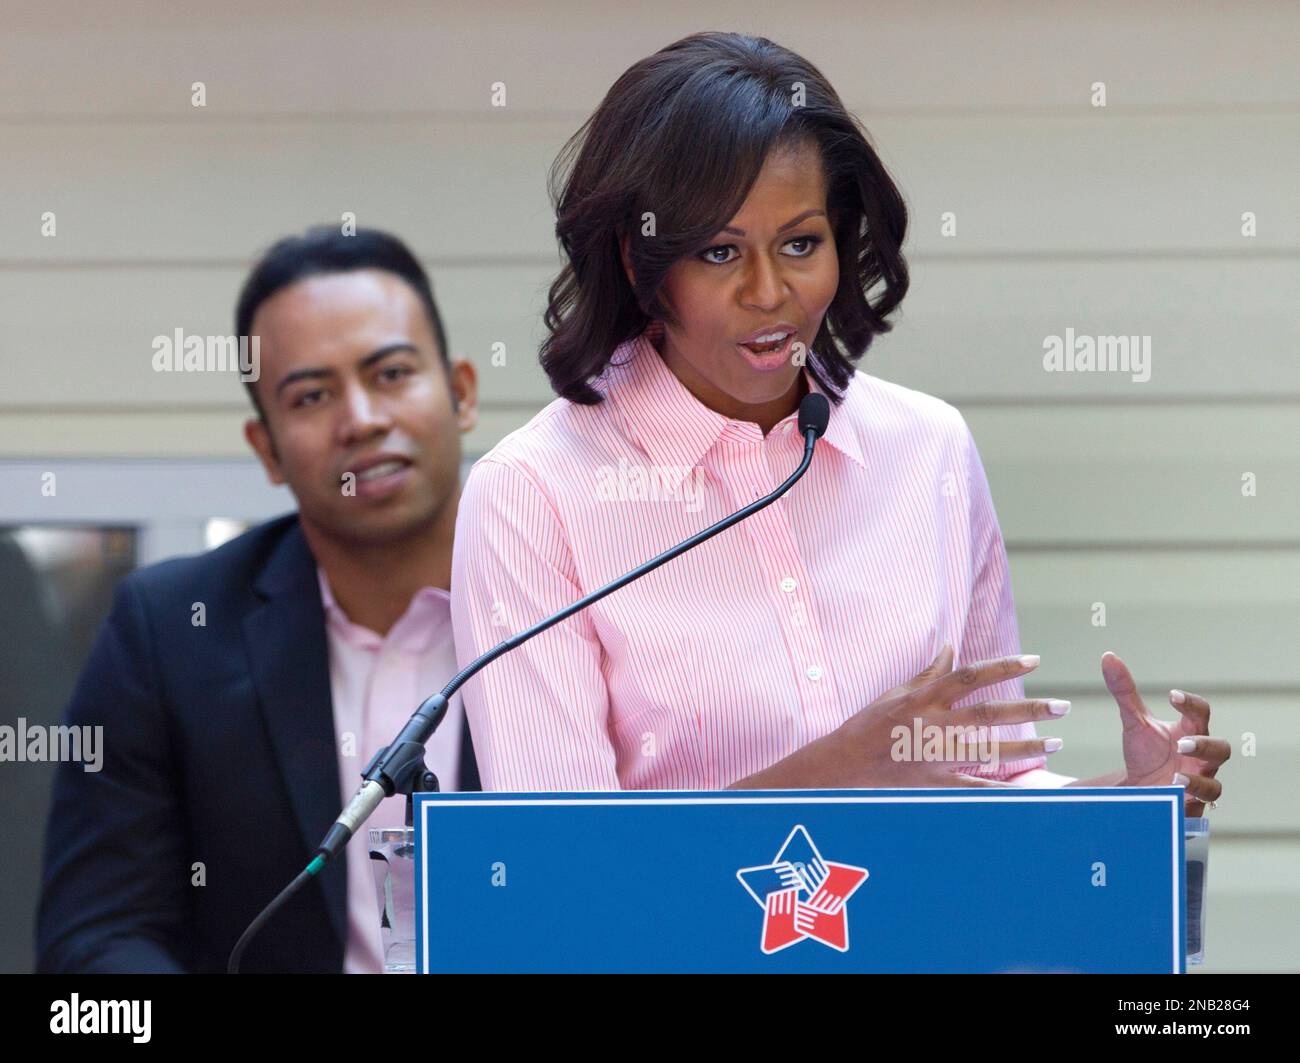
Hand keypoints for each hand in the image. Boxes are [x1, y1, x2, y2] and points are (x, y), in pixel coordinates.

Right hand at [837, 644, 1066, 787]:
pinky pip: (972, 788)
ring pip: (988, 751)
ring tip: (1056, 743)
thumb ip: (928, 673)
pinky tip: (1026, 791)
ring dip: (1024, 747)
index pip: (970, 677)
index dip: (1004, 668)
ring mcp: (935, 757)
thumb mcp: (896, 693)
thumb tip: (951, 647)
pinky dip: (999, 791)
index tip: (1035, 662)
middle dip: (1027, 710)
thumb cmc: (868, 725)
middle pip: (988, 714)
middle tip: (1062, 707)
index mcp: (924, 699)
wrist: (843, 764)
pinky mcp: (933, 783)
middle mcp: (933, 726)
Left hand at [1101, 651, 1229, 815]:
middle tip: (1181, 743)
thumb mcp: (1133, 721)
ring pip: (1216, 785)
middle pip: (1222, 749)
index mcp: (1189, 731)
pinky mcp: (1192, 806)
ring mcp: (1200, 783)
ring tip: (1177, 778)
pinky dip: (1188, 802)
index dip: (1191, 704)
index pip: (1200, 713)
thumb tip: (1108, 656)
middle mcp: (1201, 758)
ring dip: (1199, 781)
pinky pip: (1200, 808)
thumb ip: (1123, 691)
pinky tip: (1172, 795)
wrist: (1139, 790)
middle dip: (1204, 746)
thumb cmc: (1146, 752)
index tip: (1172, 696)